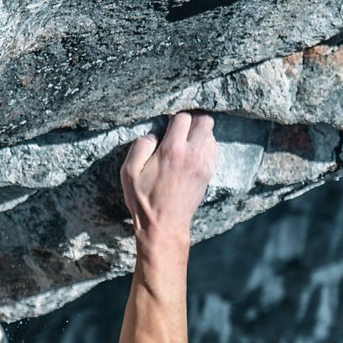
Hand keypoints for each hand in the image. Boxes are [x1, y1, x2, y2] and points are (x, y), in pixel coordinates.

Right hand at [120, 112, 216, 259]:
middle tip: (182, 127)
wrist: (164, 225)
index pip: (183, 117)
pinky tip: (193, 153)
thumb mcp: (129, 172)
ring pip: (211, 134)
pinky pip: (213, 149)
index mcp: (171, 150)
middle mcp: (192, 154)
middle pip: (205, 120)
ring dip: (200, 133)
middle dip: (194, 119)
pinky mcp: (208, 173)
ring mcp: (203, 164)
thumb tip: (153, 134)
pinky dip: (205, 146)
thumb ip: (140, 147)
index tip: (168, 122)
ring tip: (187, 140)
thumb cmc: (144, 200)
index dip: (175, 117)